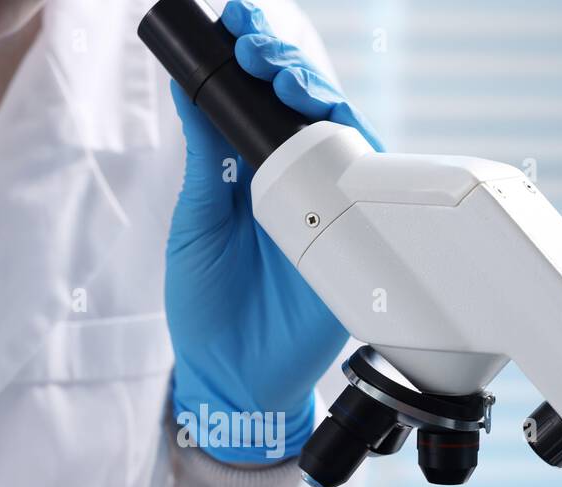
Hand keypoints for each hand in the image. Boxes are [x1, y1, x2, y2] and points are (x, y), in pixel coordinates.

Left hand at [165, 0, 382, 464]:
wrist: (235, 377)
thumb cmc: (207, 305)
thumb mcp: (195, 226)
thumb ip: (204, 161)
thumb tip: (188, 90)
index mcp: (252, 174)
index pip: (260, 103)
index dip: (255, 61)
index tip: (235, 29)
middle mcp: (297, 184)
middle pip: (306, 107)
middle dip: (285, 65)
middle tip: (257, 52)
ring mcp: (332, 209)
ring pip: (342, 135)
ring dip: (318, 96)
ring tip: (285, 80)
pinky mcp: (360, 242)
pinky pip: (374, 192)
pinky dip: (362, 156)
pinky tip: (337, 131)